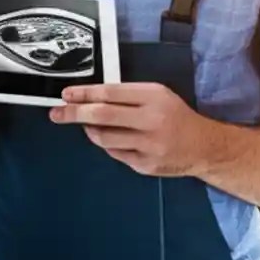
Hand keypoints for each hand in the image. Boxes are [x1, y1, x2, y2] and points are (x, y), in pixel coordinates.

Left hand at [50, 83, 212, 176]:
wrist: (203, 146)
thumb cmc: (176, 116)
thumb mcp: (157, 95)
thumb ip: (127, 96)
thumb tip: (90, 99)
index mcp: (154, 97)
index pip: (110, 94)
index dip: (84, 94)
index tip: (66, 94)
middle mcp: (151, 121)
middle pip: (102, 116)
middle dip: (74, 114)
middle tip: (56, 112)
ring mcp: (148, 146)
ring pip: (104, 138)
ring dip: (89, 131)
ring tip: (86, 125)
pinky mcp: (145, 166)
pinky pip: (115, 153)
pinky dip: (108, 145)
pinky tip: (114, 138)